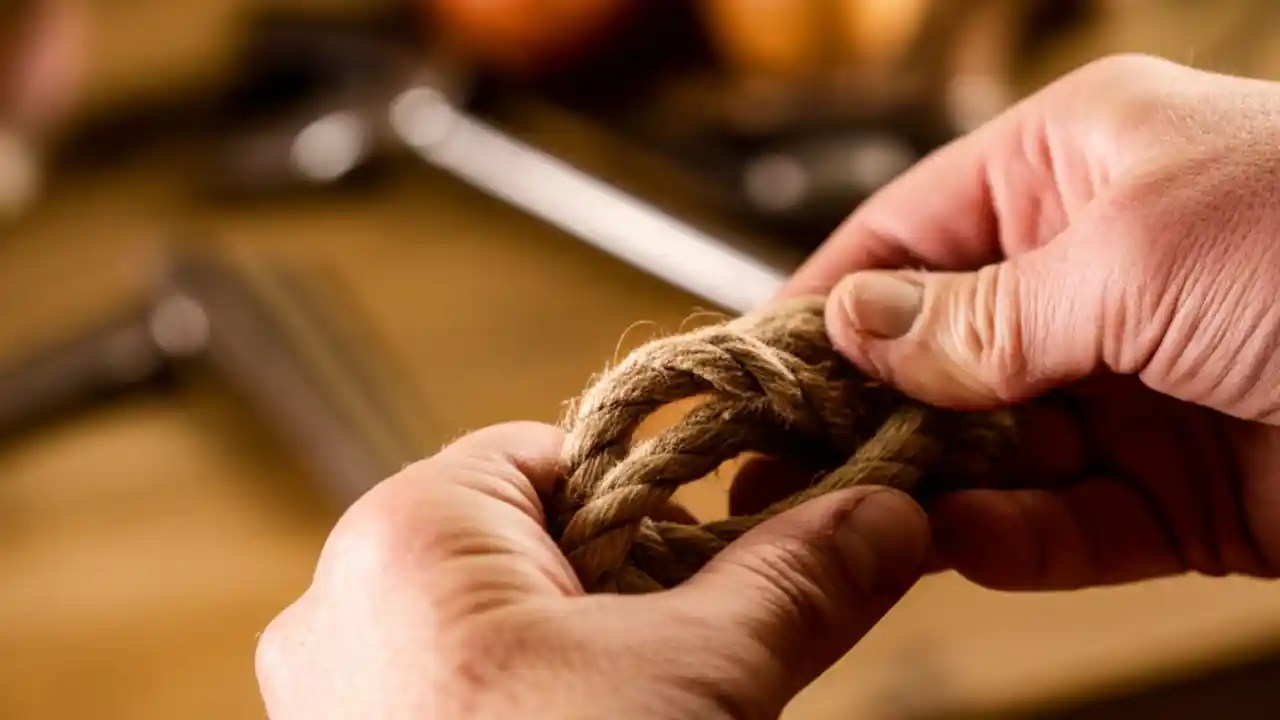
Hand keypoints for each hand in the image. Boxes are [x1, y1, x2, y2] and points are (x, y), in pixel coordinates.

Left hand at [256, 422, 927, 718]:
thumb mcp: (700, 679)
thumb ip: (793, 579)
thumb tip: (887, 512)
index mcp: (406, 534)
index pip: (546, 453)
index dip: (643, 494)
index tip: (711, 551)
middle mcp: (337, 603)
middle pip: (518, 543)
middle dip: (618, 588)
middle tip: (687, 652)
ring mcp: (330, 694)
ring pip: (487, 628)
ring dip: (577, 659)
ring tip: (633, 713)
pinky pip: (445, 695)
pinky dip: (523, 709)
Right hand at [782, 54, 1279, 589]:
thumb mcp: (1141, 249)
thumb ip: (985, 308)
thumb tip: (854, 325)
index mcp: (1077, 171)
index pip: (910, 233)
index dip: (828, 298)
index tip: (755, 362)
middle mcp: (1095, 275)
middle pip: (935, 351)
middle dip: (861, 406)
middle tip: (773, 464)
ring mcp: (1132, 388)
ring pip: (988, 447)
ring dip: (923, 482)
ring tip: (845, 515)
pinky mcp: (1178, 492)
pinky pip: (1065, 521)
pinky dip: (1008, 538)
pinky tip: (955, 545)